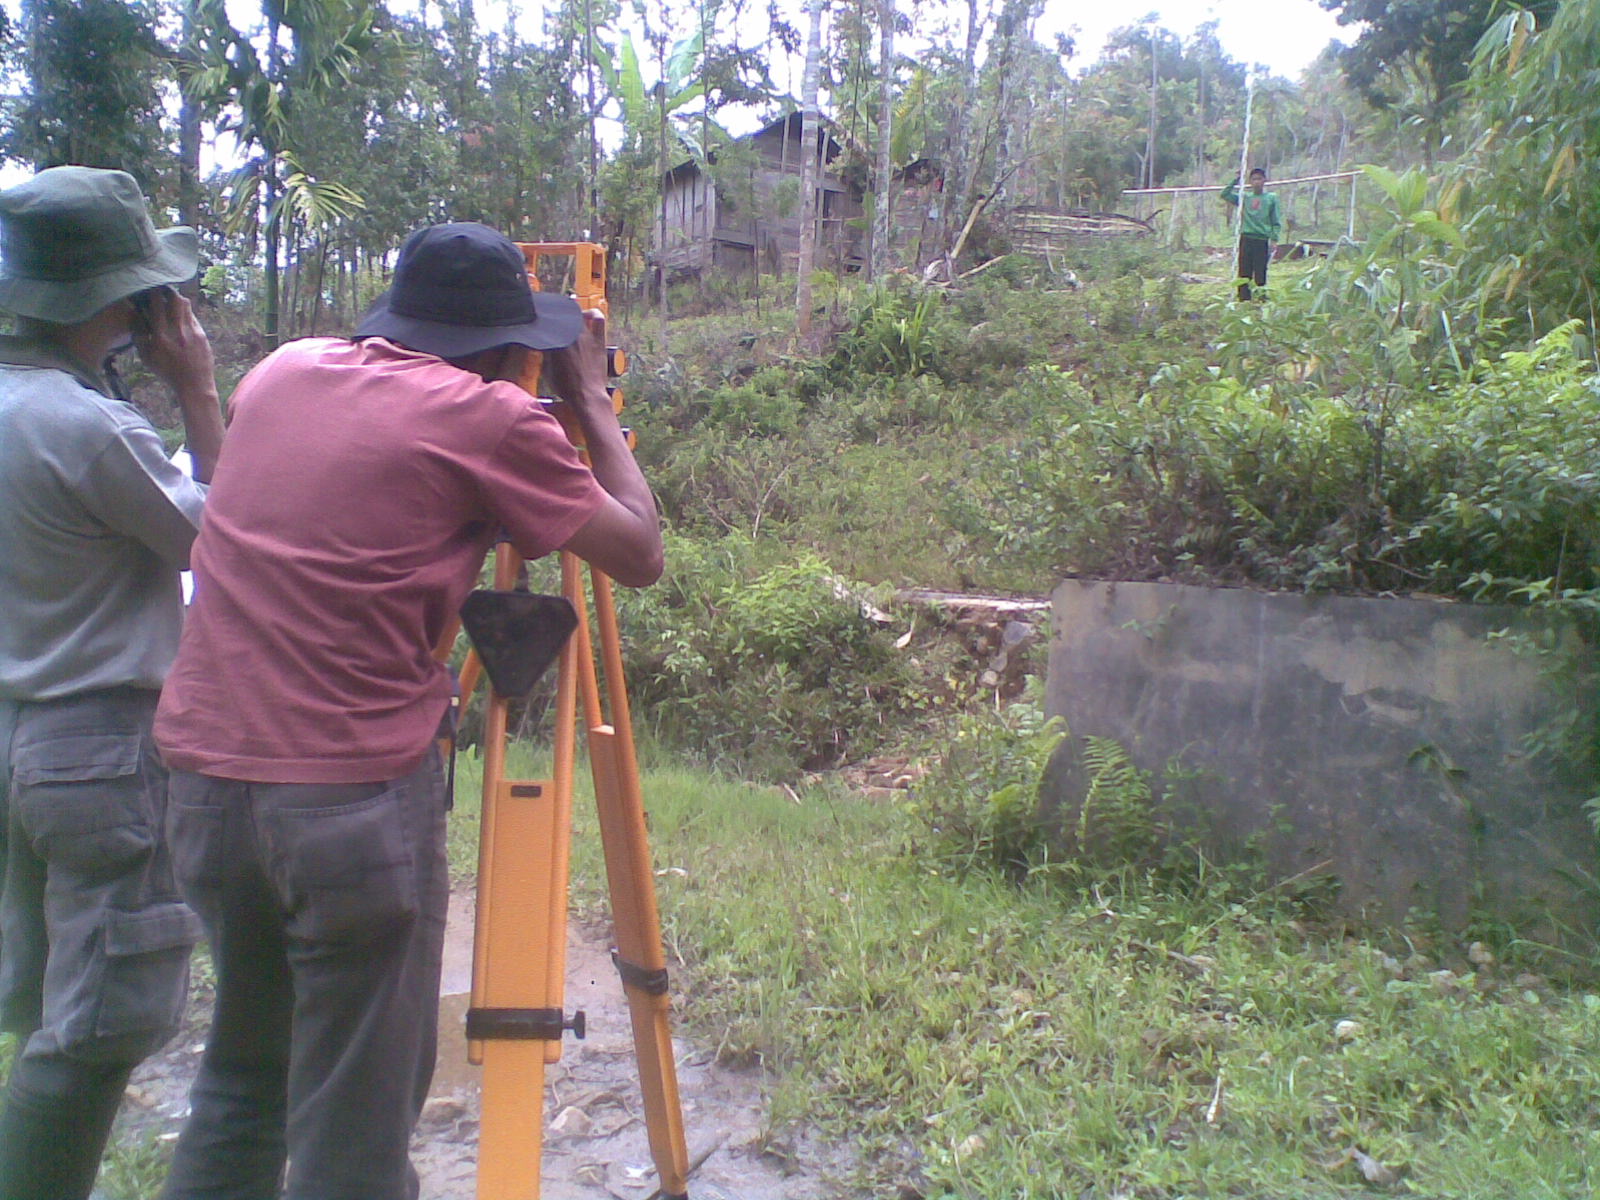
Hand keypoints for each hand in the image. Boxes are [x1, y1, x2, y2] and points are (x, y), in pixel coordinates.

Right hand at [132, 286, 216, 401]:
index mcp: (161, 334)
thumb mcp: (146, 356)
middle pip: (174, 298)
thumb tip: (136, 316)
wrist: (194, 385)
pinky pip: (192, 316)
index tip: (147, 288)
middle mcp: (178, 330)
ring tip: (169, 299)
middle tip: (160, 288)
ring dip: (176, 298)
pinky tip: (180, 316)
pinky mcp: (203, 334)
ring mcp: (192, 331)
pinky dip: (184, 312)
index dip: (152, 291)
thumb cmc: (167, 372)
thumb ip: (139, 335)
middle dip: (166, 290)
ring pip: (185, 304)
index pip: (156, 303)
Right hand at [541, 309, 611, 417]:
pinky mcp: (598, 339)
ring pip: (576, 315)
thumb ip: (546, 354)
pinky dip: (593, 313)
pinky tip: (587, 315)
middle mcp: (570, 334)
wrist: (587, 395)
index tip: (539, 327)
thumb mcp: (547, 371)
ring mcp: (585, 335)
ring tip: (566, 320)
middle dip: (554, 318)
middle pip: (560, 316)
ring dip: (569, 315)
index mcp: (554, 341)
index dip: (541, 325)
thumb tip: (545, 345)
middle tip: (551, 325)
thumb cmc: (567, 387)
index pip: (546, 325)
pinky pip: (598, 319)